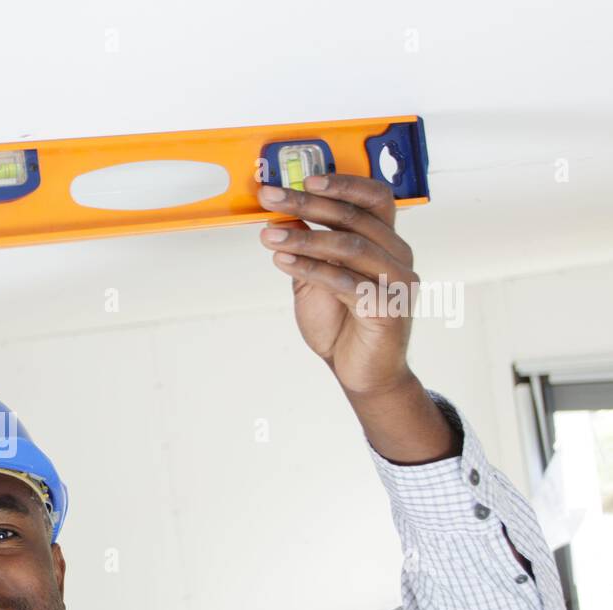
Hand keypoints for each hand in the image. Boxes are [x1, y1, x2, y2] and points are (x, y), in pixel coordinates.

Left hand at [257, 174, 419, 397]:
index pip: (374, 198)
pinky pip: (346, 282)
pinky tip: (283, 261)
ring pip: (350, 246)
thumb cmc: (341, 324)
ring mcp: (397, 282)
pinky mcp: (388, 309)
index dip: (342, 184)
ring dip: (304, 238)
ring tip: (268, 236)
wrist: (360, 373)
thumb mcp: (316, 279)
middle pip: (356, 217)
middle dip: (309, 205)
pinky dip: (312, 269)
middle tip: (271, 198)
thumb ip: (308, 248)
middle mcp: (398, 256)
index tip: (302, 178)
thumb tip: (284, 215)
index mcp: (386, 242)